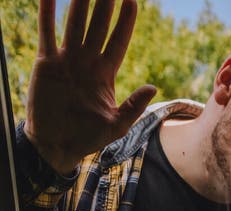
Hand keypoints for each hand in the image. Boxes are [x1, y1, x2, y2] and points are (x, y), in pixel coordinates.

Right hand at [24, 0, 156, 174]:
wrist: (57, 145)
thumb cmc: (87, 138)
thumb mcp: (115, 126)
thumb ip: (133, 107)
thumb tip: (153, 87)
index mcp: (105, 74)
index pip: (118, 41)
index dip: (125, 22)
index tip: (132, 1)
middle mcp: (87, 62)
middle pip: (98, 26)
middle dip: (104, 4)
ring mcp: (67, 60)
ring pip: (75, 23)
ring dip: (80, 2)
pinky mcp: (47, 62)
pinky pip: (47, 31)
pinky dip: (47, 12)